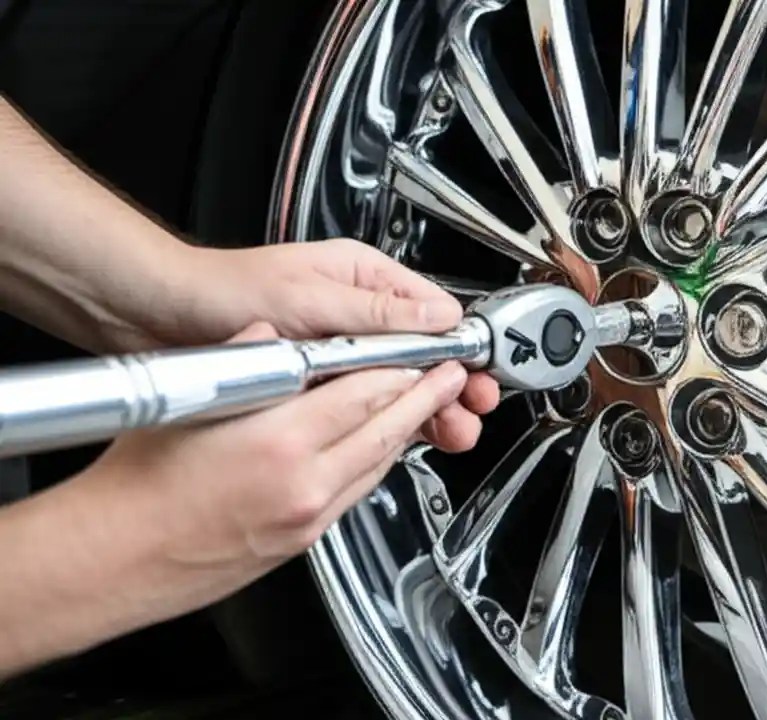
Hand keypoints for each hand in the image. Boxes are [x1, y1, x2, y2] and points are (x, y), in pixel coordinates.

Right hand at [0, 322, 472, 675]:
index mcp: (279, 440)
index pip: (365, 393)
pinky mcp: (302, 542)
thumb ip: (241, 361)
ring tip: (421, 408)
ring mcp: (308, 517)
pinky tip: (374, 451)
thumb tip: (270, 332)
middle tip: (448, 378)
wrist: (109, 559)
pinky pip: (357, 494)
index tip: (421, 353)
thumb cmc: (134, 489)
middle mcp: (304, 483)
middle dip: (424, 400)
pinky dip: (374, 466)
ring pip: (378, 465)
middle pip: (386, 429)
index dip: (402, 369)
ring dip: (404, 433)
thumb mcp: (186, 402)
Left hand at [169, 239, 499, 451]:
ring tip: (448, 430)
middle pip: (422, 351)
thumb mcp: (313, 299)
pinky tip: (402, 431)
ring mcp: (338, 343)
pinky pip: (365, 396)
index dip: (460, 347)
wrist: (160, 314)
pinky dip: (387, 413)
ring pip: (398, 377)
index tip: (477, 375)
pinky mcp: (317, 373)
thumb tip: (438, 316)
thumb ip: (379, 313)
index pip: (432, 313)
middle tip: (469, 413)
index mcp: (363, 276)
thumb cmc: (224, 289)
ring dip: (424, 404)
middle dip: (450, 384)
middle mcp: (356, 309)